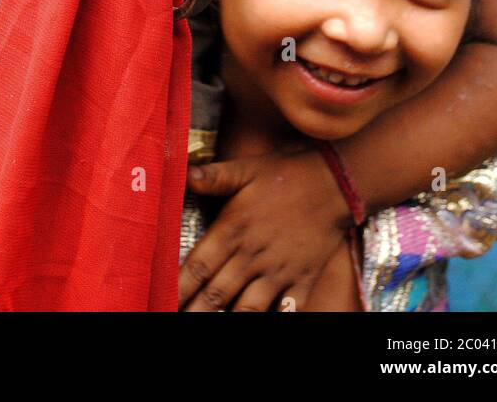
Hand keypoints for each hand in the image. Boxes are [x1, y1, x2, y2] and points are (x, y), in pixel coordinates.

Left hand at [179, 148, 348, 311]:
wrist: (334, 183)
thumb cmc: (284, 175)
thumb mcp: (246, 168)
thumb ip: (214, 176)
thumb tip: (182, 172)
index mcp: (234, 230)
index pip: (199, 267)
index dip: (178, 287)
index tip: (162, 298)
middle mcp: (253, 256)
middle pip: (217, 295)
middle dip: (195, 312)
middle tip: (176, 318)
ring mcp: (279, 272)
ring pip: (248, 309)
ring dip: (228, 321)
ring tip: (209, 328)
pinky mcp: (302, 281)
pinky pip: (287, 312)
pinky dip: (275, 320)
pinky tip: (257, 325)